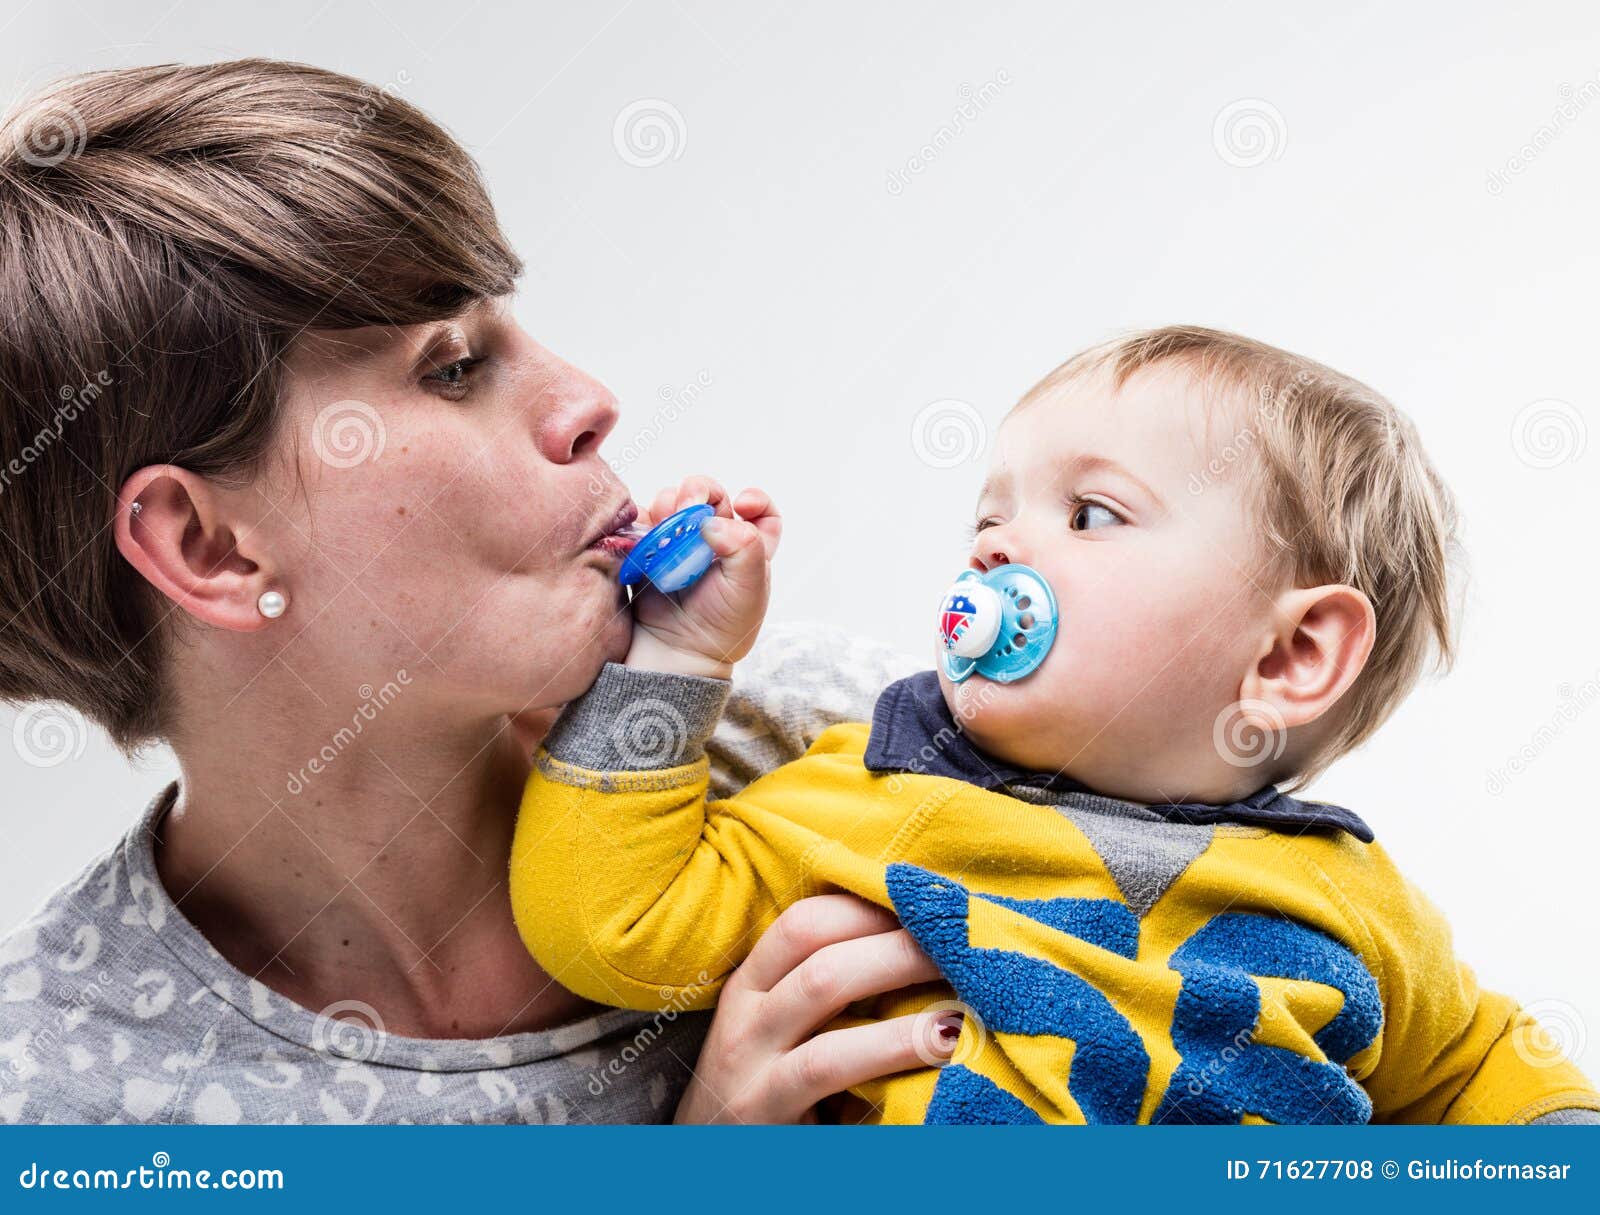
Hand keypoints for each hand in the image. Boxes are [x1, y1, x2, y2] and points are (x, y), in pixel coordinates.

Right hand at [626, 475, 781, 679]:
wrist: (675, 652)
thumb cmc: (721, 626)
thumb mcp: (750, 589)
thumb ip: (744, 547)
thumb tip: (712, 521)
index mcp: (748, 548)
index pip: (760, 511)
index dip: (755, 500)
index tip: (743, 505)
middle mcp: (715, 540)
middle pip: (709, 494)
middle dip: (698, 490)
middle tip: (687, 506)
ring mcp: (681, 541)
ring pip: (673, 500)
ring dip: (668, 504)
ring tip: (665, 530)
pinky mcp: (650, 548)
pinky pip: (644, 519)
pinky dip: (643, 520)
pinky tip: (647, 538)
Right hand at [674, 895, 949, 1123]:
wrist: (707, 1178)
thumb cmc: (768, 1105)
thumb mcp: (787, 1046)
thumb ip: (834, 1007)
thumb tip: (924, 959)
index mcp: (750, 988)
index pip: (803, 920)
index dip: (865, 905)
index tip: (925, 910)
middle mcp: (743, 1013)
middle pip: (815, 940)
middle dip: (891, 930)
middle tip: (957, 936)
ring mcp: (748, 1060)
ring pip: (822, 985)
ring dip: (898, 970)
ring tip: (959, 977)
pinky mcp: (764, 1108)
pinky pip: (829, 1063)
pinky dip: (891, 1045)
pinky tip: (941, 1043)